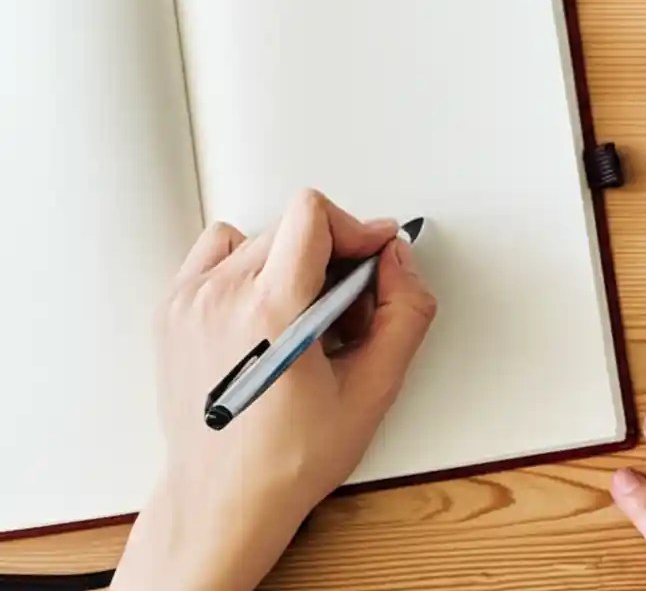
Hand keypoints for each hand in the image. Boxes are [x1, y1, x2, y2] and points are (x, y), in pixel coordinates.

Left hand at [111, 190, 436, 590]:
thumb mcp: (373, 390)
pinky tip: (267, 315)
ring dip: (293, 262)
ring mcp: (188, 301)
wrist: (222, 500)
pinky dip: (250, 270)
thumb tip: (399, 261)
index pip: (312, 215)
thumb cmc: (287, 460)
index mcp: (269, 311)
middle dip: (334, 257)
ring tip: (304, 318)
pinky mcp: (172, 310)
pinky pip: (218, 255)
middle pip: (292, 226)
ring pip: (258, 238)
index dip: (356, 228)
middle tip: (348, 315)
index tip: (375, 254)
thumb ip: (404, 313)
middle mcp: (220, 297)